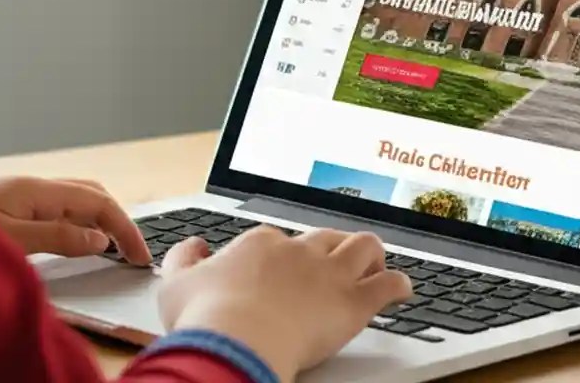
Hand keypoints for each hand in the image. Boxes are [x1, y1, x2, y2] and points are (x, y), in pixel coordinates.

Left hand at [0, 177, 150, 263]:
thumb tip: (100, 237)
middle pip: (93, 194)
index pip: (99, 202)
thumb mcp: (10, 239)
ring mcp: (21, 192)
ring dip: (101, 218)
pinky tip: (75, 238)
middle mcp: (33, 185)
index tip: (139, 257)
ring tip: (113, 247)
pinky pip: (58, 206)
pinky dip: (79, 220)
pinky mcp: (10, 203)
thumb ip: (57, 237)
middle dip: (120, 220)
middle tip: (133, 254)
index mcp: (37, 190)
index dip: (125, 228)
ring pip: (76, 198)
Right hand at [157, 227, 411, 381]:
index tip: (283, 269)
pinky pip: (387, 284)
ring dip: (372, 254)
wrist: (236, 340)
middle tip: (336, 263)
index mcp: (259, 244)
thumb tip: (192, 247)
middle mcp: (298, 251)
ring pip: (363, 246)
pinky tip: (403, 290)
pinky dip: (399, 285)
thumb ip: (183, 260)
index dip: (284, 256)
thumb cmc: (205, 317)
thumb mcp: (176, 284)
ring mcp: (328, 274)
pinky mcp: (352, 302)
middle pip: (325, 238)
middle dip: (332, 248)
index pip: (279, 241)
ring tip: (375, 263)